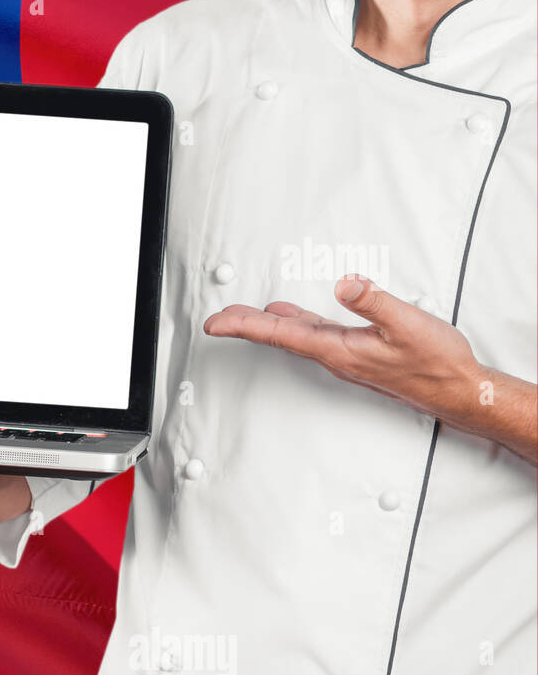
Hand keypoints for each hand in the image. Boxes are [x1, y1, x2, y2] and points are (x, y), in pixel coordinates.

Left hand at [204, 274, 537, 464]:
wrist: (458, 390)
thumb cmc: (436, 363)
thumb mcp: (407, 325)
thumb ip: (374, 302)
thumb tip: (345, 284)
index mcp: (337, 349)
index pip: (279, 334)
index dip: (244, 326)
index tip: (216, 323)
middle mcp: (335, 354)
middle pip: (279, 336)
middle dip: (245, 325)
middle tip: (218, 318)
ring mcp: (345, 354)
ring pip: (295, 335)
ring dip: (266, 324)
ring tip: (242, 314)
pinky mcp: (357, 351)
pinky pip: (315, 334)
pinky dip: (295, 322)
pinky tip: (290, 315)